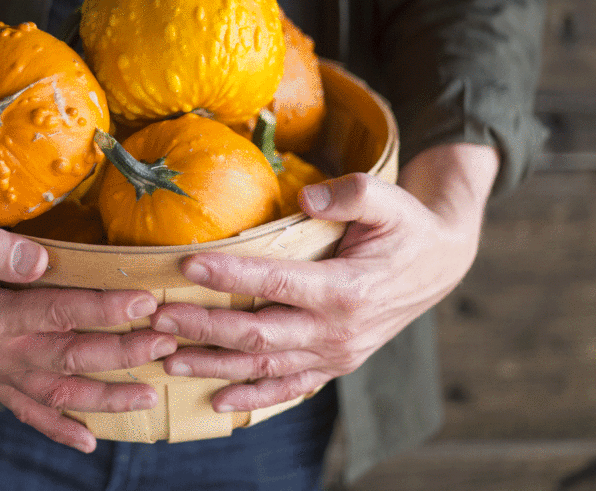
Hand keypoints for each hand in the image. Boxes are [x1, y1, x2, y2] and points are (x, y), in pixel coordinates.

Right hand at [0, 209, 177, 452]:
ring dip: (105, 398)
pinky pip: (28, 411)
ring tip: (151, 397)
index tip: (146, 299)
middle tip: (167, 342)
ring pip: (58, 392)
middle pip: (69, 357)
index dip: (104, 308)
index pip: (59, 313)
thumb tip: (40, 259)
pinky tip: (88, 441)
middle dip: (122, 353)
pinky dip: (58, 427)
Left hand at [149, 143, 498, 412]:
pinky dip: (253, 398)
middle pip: (258, 335)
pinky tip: (217, 402)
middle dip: (203, 327)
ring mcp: (336, 354)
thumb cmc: (406, 228)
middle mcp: (338, 330)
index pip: (275, 283)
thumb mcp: (388, 199)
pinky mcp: (335, 365)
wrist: (439, 267)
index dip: (229, 276)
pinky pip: (290, 388)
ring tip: (167, 359)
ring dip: (214, 365)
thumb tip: (305, 198)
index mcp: (346, 288)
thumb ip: (350, 193)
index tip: (187, 265)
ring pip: (264, 366)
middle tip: (157, 318)